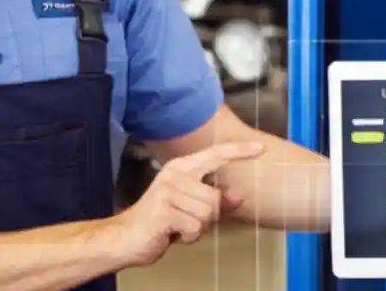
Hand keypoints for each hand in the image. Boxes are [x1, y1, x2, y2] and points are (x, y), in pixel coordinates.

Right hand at [111, 141, 264, 267]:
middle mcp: (175, 174)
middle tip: (186, 220)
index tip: (260, 148)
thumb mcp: (192, 209)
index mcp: (182, 168)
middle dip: (208, 218)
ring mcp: (168, 190)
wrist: (125, 238)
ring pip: (208, 214)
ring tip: (177, 226)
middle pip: (216, 198)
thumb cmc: (161, 222)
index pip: (215, 154)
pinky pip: (195, 227)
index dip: (239, 151)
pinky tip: (171, 233)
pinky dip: (187, 237)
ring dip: (197, 228)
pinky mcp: (164, 209)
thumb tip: (239, 194)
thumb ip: (217, 202)